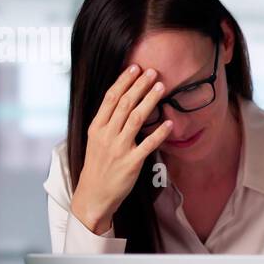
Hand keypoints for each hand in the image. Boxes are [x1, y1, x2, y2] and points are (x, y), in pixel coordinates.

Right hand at [70, 65, 174, 233]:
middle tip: (152, 71)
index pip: (110, 98)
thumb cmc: (97, 166)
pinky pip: (148, 144)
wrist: (93, 195)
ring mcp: (118, 148)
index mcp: (96, 127)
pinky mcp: (131, 163)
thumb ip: (107, 122)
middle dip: (139, 86)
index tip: (135, 68)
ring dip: (150, 100)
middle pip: (124, 104)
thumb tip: (122, 100)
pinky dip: (159, 133)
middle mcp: (106, 135)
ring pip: (136, 118)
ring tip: (161, 87)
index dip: (124, 81)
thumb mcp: (95, 140)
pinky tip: (169, 123)